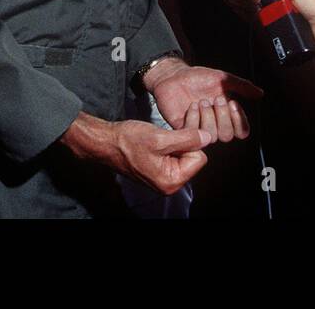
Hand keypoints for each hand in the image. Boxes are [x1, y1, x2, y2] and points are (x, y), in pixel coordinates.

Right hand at [60, 113, 211, 194]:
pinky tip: (160, 136)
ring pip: (185, 153)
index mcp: (171, 181)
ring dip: (178, 139)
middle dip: (185, 140)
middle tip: (170, 130)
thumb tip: (208, 137)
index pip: (199, 158)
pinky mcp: (160, 167)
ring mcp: (164, 176)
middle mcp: (169, 183)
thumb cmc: (128, 141)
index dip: (190, 142)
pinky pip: (175, 153)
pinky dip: (171, 142)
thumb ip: (187, 139)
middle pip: (193, 157)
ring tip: (163, 133)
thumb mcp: (160, 138)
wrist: (106, 141)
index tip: (178, 131)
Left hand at [145, 59, 261, 140]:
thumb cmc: (197, 78)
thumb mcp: (222, 78)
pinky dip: (194, 118)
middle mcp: (215, 124)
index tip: (233, 103)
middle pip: (227, 135)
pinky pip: (194, 133)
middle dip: (223, 116)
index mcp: (227, 115)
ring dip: (208, 117)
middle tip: (216, 99)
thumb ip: (242, 86)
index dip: (239, 121)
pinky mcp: (185, 129)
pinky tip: (192, 106)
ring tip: (201, 101)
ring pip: (212, 136)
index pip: (241, 131)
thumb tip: (260, 93)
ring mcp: (200, 128)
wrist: (174, 76)